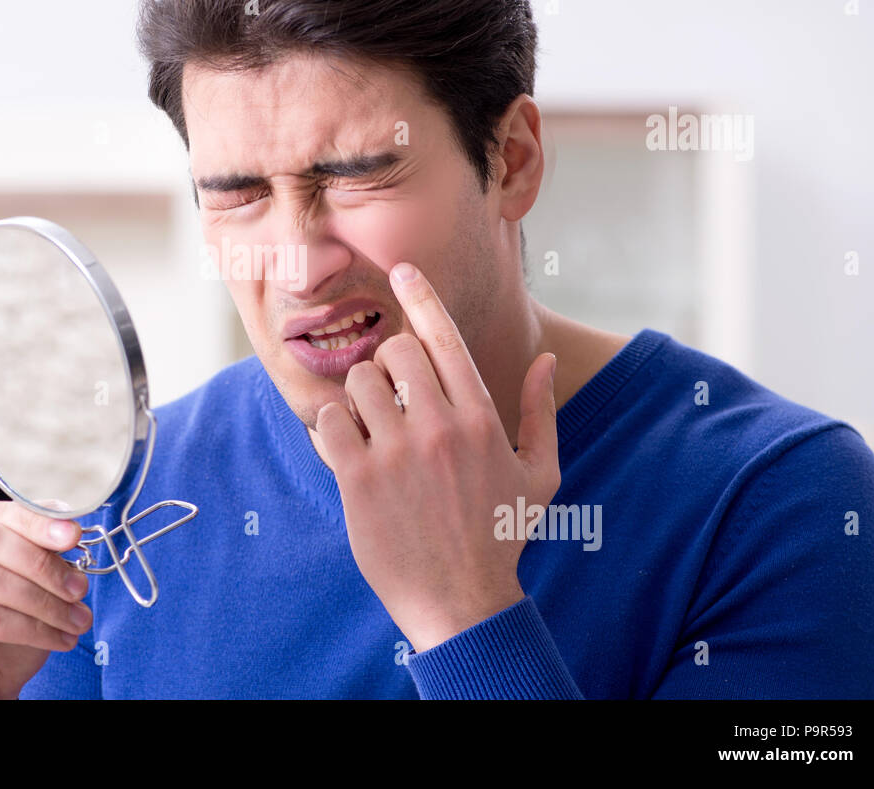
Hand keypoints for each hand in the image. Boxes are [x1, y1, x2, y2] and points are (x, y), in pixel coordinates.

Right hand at [0, 500, 93, 698]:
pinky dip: (31, 627)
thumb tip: (66, 528)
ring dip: (44, 602)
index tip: (73, 535)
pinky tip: (56, 639)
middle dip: (42, 564)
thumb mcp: (25, 583)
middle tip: (79, 587)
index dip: (36, 522)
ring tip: (76, 620)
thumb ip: (38, 551)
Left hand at [315, 262, 560, 652]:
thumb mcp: (539, 476)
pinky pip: (328, 420)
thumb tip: (544, 358)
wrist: (461, 604)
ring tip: (371, 428)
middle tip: (392, 396)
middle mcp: (440, 427)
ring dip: (359, 396)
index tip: (402, 269)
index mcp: (482, 419)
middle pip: (395, 351)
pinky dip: (331, 427)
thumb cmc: (500, 537)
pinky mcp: (358, 479)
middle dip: (388, 363)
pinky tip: (348, 451)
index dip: (421, 296)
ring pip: (358, 380)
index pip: (445, 338)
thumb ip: (539, 412)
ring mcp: (397, 453)